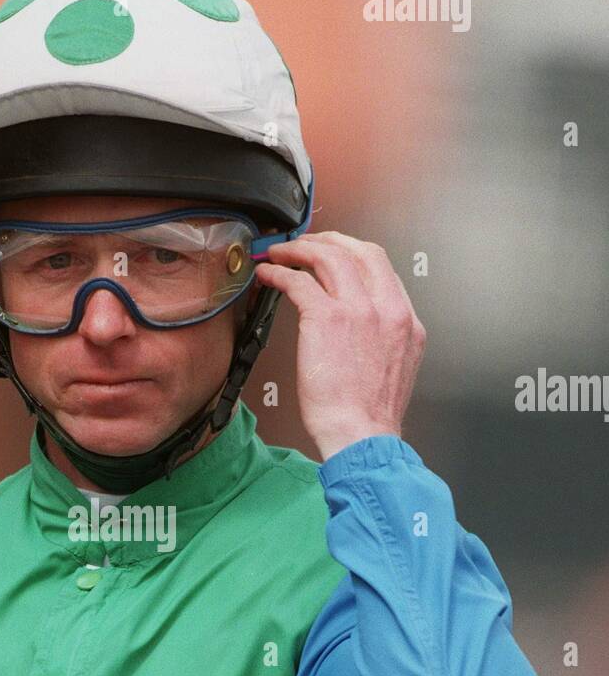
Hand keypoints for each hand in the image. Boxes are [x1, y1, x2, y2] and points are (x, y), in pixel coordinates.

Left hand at [255, 231, 425, 460]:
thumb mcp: (394, 367)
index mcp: (405, 320)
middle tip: (305, 244)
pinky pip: (299, 281)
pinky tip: (269, 276)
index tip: (333, 254)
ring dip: (299, 249)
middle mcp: (387, 308)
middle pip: (358, 250)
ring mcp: (359, 310)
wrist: (362, 435)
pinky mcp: (327, 319)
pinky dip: (280, 273)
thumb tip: (360, 324)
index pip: (381, 267)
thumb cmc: (369, 415)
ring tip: (280, 254)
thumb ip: (383, 337)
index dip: (351, 253)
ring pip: (328, 257)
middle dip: (328, 240)